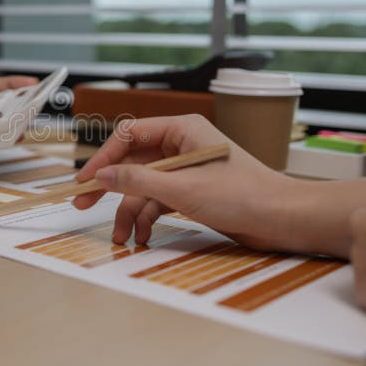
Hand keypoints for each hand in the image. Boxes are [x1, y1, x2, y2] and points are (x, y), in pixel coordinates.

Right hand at [73, 115, 291, 249]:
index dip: (104, 158)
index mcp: (182, 129)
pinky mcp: (192, 192)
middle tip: (82, 204)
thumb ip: (138, 180)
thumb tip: (102, 176)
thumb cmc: (243, 195)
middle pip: (133, 162)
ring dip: (129, 211)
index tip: (86, 181)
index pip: (130, 135)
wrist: (283, 220)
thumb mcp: (183, 189)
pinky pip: (159, 201)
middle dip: (110, 187)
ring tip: (120, 237)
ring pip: (144, 186)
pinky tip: (141, 236)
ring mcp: (186, 170)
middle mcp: (182, 145)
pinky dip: (148, 218)